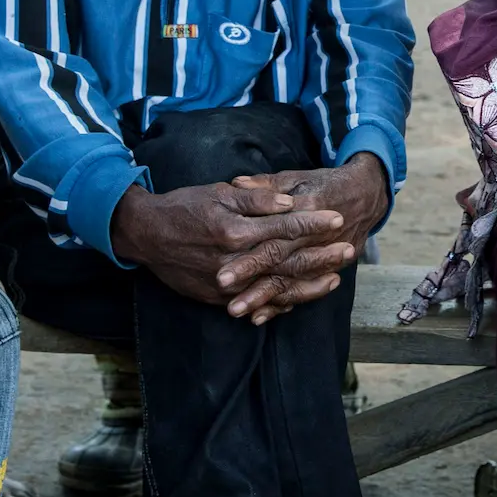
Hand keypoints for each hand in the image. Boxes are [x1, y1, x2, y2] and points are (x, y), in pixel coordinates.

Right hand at [110, 180, 349, 318]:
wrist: (147, 235)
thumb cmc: (184, 207)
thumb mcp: (218, 193)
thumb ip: (256, 199)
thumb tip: (288, 201)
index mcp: (236, 231)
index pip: (284, 227)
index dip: (312, 223)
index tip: (337, 219)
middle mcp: (234, 261)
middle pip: (286, 260)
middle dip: (321, 256)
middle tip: (349, 250)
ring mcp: (226, 284)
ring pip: (276, 288)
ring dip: (308, 285)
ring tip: (335, 279)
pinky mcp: (218, 298)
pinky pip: (256, 303)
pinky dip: (280, 303)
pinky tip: (301, 299)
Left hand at [221, 155, 391, 321]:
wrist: (367, 196)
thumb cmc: (326, 184)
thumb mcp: (297, 178)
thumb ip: (267, 185)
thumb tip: (236, 184)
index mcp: (308, 210)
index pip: (275, 235)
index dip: (250, 255)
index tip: (221, 272)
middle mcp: (316, 237)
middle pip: (281, 262)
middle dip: (251, 279)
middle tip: (221, 290)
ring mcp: (324, 256)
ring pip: (290, 281)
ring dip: (262, 298)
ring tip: (233, 311)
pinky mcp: (328, 268)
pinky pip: (302, 290)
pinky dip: (280, 305)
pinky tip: (258, 318)